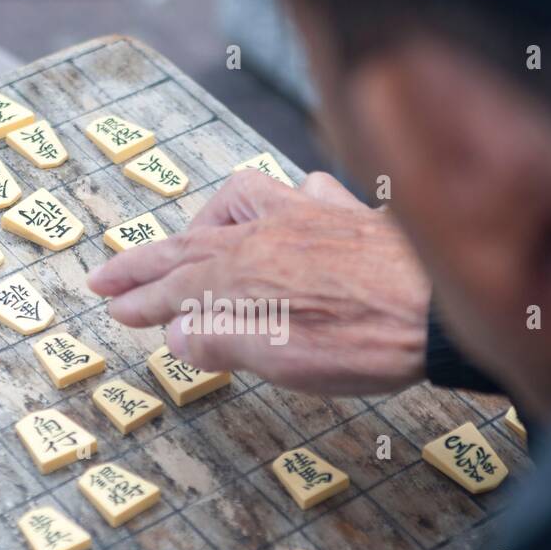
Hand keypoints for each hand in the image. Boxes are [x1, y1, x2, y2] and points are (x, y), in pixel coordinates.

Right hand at [88, 170, 430, 395]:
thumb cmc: (368, 340)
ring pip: (238, 202)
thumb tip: (179, 334)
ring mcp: (306, 217)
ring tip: (189, 240)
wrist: (444, 307)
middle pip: (190, 245)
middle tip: (106, 274)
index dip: (141, 299)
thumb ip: (223, 339)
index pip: (175, 287)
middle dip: (144, 262)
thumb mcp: (282, 358)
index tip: (113, 307)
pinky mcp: (345, 214)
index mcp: (243, 273)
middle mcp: (265, 234)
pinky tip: (286, 208)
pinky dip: (281, 200)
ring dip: (204, 222)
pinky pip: (302, 191)